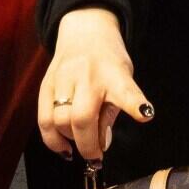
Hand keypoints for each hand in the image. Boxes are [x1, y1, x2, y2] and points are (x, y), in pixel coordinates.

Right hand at [39, 7, 151, 162]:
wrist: (85, 31)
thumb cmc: (109, 62)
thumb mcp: (122, 80)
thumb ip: (111, 113)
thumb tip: (100, 145)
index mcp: (114, 75)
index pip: (126, 91)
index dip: (136, 105)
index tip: (145, 114)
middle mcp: (87, 76)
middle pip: (81, 118)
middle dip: (87, 145)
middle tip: (96, 157)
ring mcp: (63, 79)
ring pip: (58, 121)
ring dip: (70, 141)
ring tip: (81, 145)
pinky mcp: (45, 85)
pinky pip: (43, 120)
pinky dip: (52, 139)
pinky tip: (63, 146)